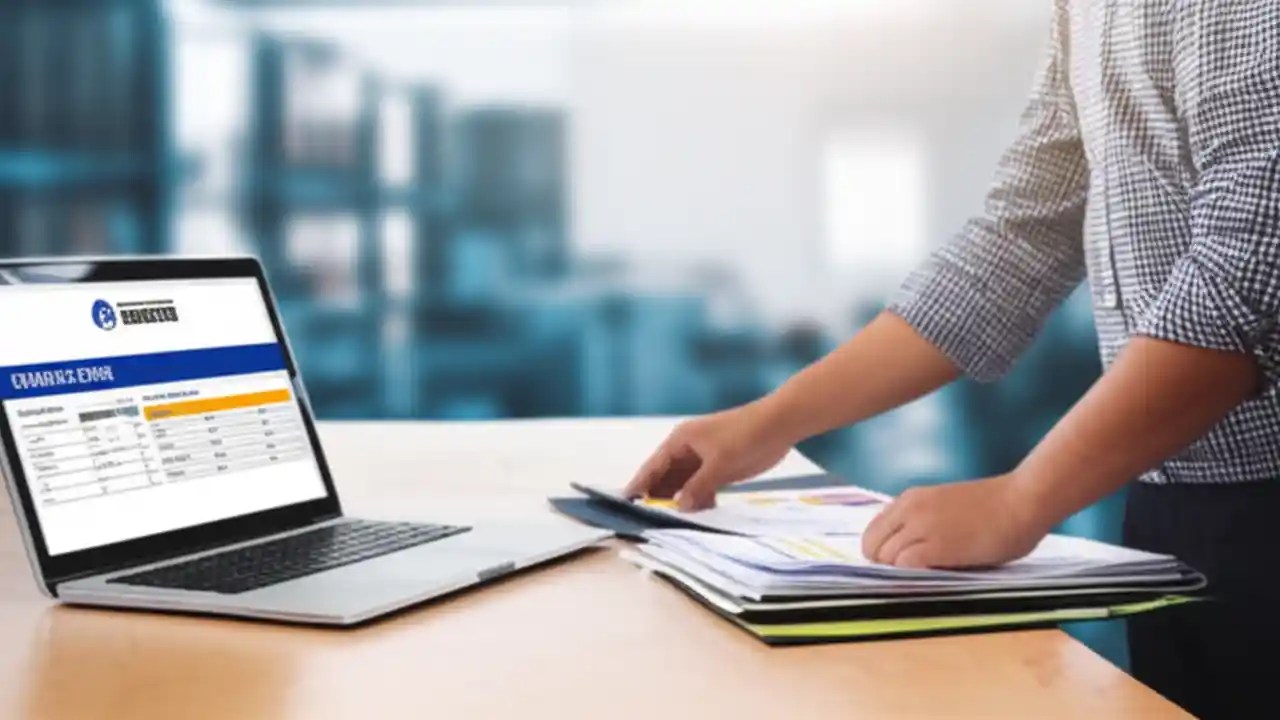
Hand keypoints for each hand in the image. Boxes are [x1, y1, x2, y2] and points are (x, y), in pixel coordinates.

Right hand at [624, 400, 794, 510]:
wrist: (779, 425)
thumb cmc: (745, 436)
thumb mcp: (719, 464)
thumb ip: (697, 487)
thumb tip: (679, 507)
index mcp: (681, 441)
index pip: (653, 466)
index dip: (640, 485)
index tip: (626, 504)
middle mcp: (687, 451)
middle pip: (666, 478)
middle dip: (660, 498)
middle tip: (652, 524)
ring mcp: (703, 461)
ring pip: (684, 486)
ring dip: (681, 503)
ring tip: (676, 525)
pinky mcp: (718, 469)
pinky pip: (701, 489)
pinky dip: (699, 501)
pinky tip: (701, 517)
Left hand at [860, 473, 1052, 568]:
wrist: (1022, 501)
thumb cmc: (995, 506)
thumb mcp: (946, 507)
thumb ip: (923, 523)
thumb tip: (908, 551)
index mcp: (910, 499)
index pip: (874, 530)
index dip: (881, 551)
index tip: (897, 564)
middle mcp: (909, 510)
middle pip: (872, 546)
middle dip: (884, 564)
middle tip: (909, 576)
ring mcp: (921, 527)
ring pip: (885, 558)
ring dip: (899, 572)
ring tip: (925, 577)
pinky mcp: (935, 546)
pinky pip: (904, 566)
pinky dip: (911, 576)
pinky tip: (933, 577)